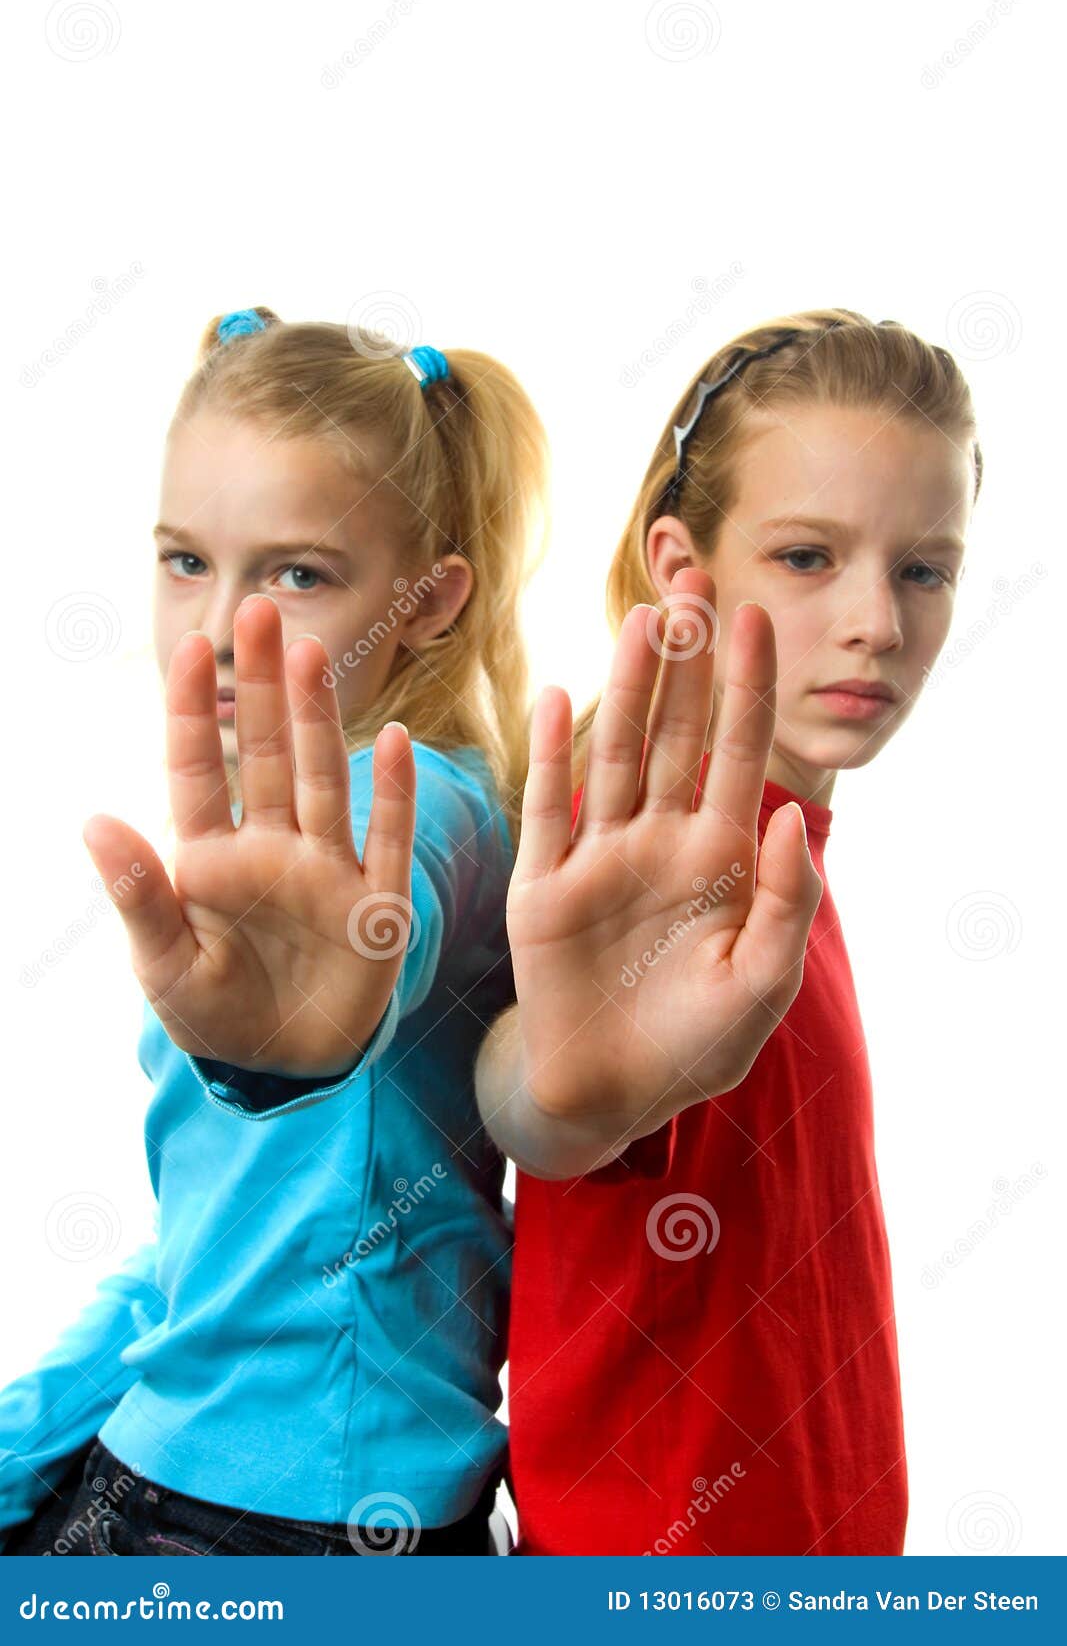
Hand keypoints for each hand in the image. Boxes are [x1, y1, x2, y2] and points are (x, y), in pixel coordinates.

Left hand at [82, 595, 415, 1077]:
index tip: (186, 648)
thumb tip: (93, 822)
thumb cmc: (217, 1012)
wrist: (287, 1067)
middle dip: (262, 685)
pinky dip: (393, 795)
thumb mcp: (164, 965)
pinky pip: (386, 841)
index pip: (198, 770)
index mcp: (212, 859)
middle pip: (267, 754)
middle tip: (260, 610)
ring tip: (310, 654)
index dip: (192, 711)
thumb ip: (140, 895)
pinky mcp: (375, 908)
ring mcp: (326, 872)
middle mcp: (272, 849)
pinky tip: (394, 742)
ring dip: (318, 720)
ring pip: (323, 780)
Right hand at [506, 567, 823, 1132]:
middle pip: (678, 734)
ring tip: (641, 620)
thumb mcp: (763, 985)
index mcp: (722, 859)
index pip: (740, 753)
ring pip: (616, 754)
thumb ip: (788, 905)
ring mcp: (601, 856)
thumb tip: (796, 818)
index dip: (748, 685)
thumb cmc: (695, 1046)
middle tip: (692, 582)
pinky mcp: (543, 884)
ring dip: (628, 689)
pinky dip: (551, 755)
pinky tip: (557, 696)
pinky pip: (547, 809)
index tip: (754, 614)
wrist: (608, 1094)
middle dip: (688, 662)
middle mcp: (662, 841)